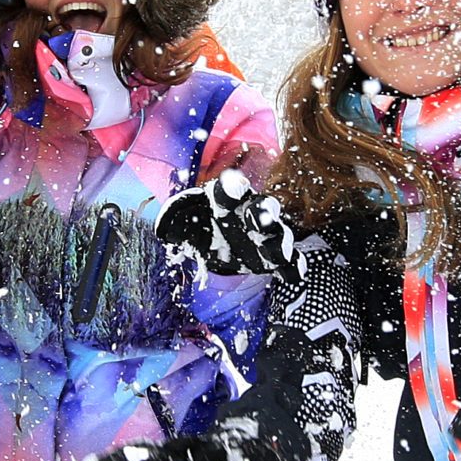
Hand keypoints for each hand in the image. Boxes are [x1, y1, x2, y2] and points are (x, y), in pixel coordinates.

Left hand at [155, 169, 301, 281]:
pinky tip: (296, 274)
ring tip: (278, 251)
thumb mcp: (184, 223)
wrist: (217, 244)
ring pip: (280, 234)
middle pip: (263, 208)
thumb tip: (164, 231)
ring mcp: (265, 235)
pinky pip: (290, 261)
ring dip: (280, 240)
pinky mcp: (273, 259)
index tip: (233, 186)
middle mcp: (251, 213)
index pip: (229, 190)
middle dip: (264, 213)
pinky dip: (294, 267)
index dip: (232, 187)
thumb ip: (174, 222)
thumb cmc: (201, 225)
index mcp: (227, 199)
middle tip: (260, 219)